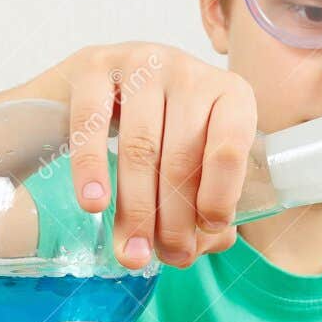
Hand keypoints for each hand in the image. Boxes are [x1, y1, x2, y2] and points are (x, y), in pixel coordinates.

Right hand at [58, 43, 258, 267]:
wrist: (103, 87)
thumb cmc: (165, 131)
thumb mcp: (199, 158)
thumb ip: (210, 202)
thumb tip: (203, 241)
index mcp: (229, 95)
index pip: (230, 147)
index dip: (219, 196)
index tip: (206, 232)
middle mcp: (189, 72)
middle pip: (181, 157)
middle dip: (173, 219)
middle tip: (166, 258)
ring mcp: (140, 63)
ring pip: (140, 148)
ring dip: (136, 209)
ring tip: (132, 252)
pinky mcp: (94, 66)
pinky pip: (91, 124)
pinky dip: (91, 170)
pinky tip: (94, 205)